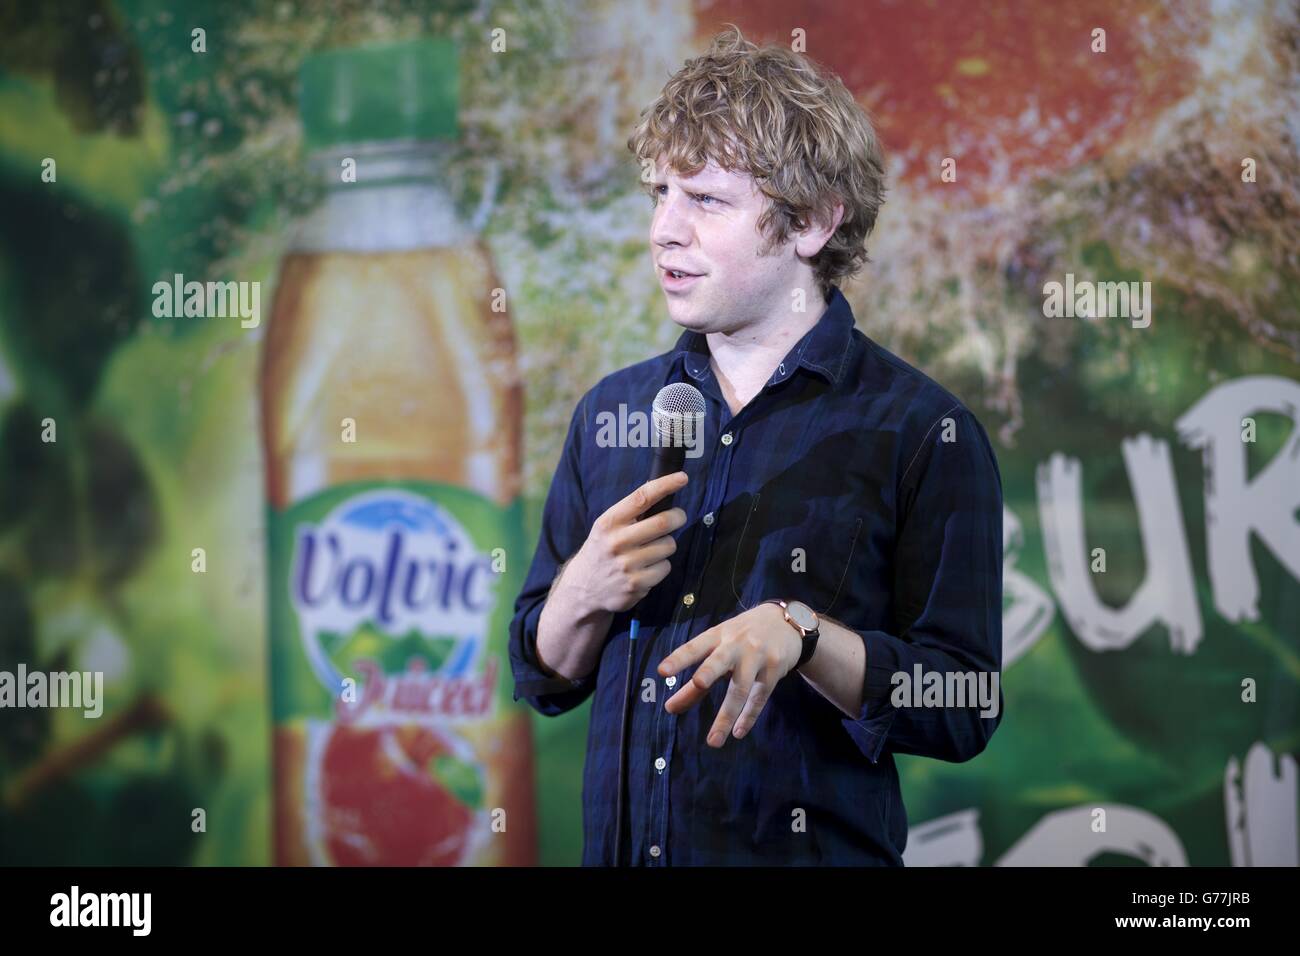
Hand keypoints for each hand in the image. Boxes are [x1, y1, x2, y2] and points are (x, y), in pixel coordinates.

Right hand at [563, 472, 687, 614]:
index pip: (641, 498)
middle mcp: (617, 542)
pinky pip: (666, 567)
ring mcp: (627, 565)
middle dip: (678, 517)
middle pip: (663, 522)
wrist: (583, 587)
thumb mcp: (606, 527)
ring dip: (667, 544)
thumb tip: (660, 489)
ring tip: (652, 549)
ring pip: (668, 545)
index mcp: (609, 522)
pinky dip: (662, 566)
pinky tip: (647, 568)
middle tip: (678, 517)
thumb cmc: (602, 550)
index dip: (665, 485)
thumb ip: (630, 512)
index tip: (682, 478)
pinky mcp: (636, 584)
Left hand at [657, 601, 802, 746]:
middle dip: (710, 671)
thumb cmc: (743, 636)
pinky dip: (748, 716)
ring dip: (727, 715)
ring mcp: (757, 657)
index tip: (662, 671)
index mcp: (718, 635)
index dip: (680, 658)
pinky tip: (737, 732)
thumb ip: (697, 680)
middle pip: (721, 660)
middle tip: (698, 683)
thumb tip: (671, 708)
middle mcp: (737, 644)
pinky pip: (760, 697)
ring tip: (713, 740)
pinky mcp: (774, 670)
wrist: (787, 622)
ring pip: (741, 688)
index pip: (695, 647)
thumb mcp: (720, 648)